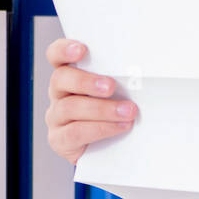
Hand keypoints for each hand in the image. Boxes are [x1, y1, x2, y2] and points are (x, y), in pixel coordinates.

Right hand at [44, 38, 137, 166]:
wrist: (110, 149)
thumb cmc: (115, 112)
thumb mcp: (118, 92)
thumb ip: (121, 80)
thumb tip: (142, 74)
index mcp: (70, 75)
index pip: (56, 56)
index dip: (64, 50)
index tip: (81, 50)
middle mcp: (59, 94)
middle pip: (61, 79)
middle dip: (87, 82)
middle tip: (111, 86)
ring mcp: (56, 117)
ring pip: (70, 107)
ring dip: (102, 109)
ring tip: (127, 111)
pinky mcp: (59, 139)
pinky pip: (75, 132)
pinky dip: (101, 128)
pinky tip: (120, 126)